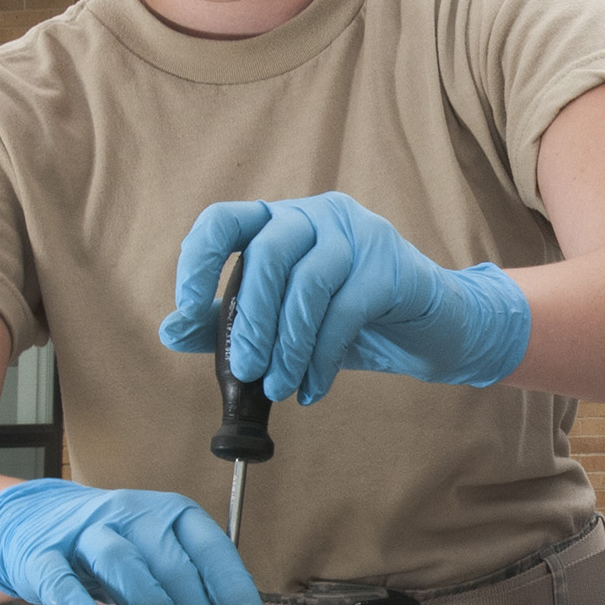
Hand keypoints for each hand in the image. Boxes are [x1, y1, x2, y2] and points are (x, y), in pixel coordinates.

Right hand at [0, 479, 270, 604]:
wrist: (32, 521)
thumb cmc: (110, 546)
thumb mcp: (158, 557)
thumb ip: (196, 595)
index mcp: (171, 514)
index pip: (214, 552)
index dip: (237, 598)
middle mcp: (132, 516)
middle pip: (175, 566)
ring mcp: (86, 533)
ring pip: (125, 567)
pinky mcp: (43, 554)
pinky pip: (61, 579)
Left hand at [160, 194, 529, 406]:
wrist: (434, 330)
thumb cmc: (351, 322)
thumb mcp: (283, 324)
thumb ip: (227, 324)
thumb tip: (170, 330)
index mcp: (283, 220)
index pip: (227, 220)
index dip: (199, 261)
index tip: (188, 309)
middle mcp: (318, 215)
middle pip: (268, 253)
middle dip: (250, 321)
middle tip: (243, 373)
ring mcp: (360, 234)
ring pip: (308, 284)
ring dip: (287, 346)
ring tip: (279, 389)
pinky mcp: (391, 267)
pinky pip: (346, 313)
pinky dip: (322, 359)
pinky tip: (313, 390)